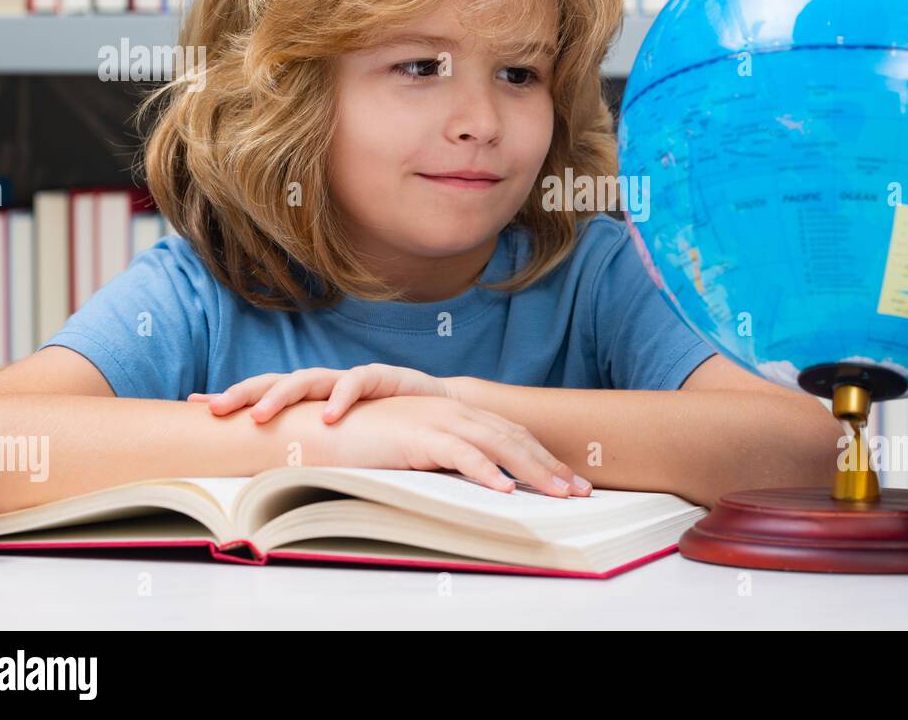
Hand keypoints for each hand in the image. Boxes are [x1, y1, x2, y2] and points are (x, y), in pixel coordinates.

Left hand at [188, 364, 454, 424]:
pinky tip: (330, 417)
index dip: (232, 396)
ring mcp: (352, 378)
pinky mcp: (383, 377)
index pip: (264, 392)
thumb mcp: (342, 442)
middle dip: (245, 393)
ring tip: (260, 416)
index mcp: (311, 400)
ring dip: (282, 395)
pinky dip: (342, 398)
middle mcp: (326, 385)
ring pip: (310, 378)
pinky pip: (358, 382)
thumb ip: (310, 449)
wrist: (441, 412)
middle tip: (216, 409)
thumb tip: (263, 478)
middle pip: (278, 381)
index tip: (194, 405)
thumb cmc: (385, 430)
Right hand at [314, 395, 591, 496]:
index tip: (570, 483)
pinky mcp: (419, 436)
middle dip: (551, 466)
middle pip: (515, 439)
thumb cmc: (369, 442)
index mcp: (457, 414)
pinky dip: (487, 471)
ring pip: (499, 446)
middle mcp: (455, 412)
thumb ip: (449, 460)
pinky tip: (507, 489)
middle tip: (581, 492)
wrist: (326, 427)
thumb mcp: (419, 451)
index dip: (543, 458)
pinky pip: (461, 454)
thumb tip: (482, 485)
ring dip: (534, 471)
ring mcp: (439, 421)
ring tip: (560, 495)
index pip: (511, 435)